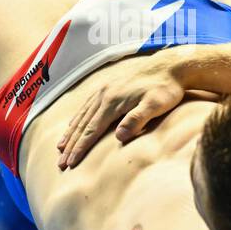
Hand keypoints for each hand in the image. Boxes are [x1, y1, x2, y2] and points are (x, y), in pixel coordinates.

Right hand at [58, 55, 186, 167]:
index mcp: (113, 102)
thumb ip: (137, 119)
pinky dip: (77, 118)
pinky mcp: (108, 86)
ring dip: (70, 133)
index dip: (80, 148)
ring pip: (82, 115)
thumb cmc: (165, 88)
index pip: (92, 130)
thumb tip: (120, 136)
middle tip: (60, 164)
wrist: (169, 65)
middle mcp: (103, 95)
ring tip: (60, 147)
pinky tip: (72, 124)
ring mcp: (104, 90)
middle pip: (82, 125)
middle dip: (71, 145)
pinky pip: (86, 105)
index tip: (70, 163)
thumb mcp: (156, 105)